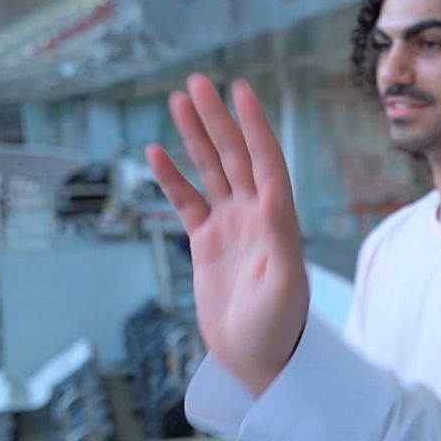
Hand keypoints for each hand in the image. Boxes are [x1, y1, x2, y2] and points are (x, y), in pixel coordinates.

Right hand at [146, 75, 309, 395]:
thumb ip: (279, 245)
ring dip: (196, 137)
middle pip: (235, 156)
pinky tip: (156, 152)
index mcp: (278, 219)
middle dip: (217, 119)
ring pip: (211, 171)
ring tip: (177, 101)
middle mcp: (255, 216)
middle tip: (197, 82)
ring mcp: (230, 226)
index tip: (240, 91)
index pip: (265, 161)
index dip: (253, 126)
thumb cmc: (277, 328)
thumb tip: (272, 205)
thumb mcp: (283, 287)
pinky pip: (187, 202)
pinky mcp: (207, 243)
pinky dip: (172, 178)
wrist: (259, 358)